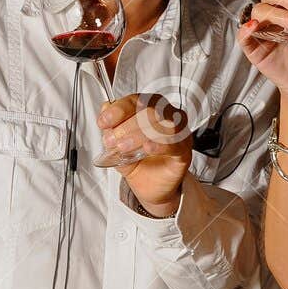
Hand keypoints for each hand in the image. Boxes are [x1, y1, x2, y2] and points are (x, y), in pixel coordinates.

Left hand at [99, 94, 193, 216]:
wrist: (151, 188)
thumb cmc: (139, 162)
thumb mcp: (118, 146)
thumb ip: (112, 128)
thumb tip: (105, 108)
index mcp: (151, 110)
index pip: (137, 100)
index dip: (119, 109)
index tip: (104, 122)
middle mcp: (167, 117)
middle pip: (150, 109)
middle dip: (127, 124)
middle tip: (112, 140)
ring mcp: (178, 133)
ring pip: (163, 124)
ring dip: (139, 134)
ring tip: (123, 147)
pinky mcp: (184, 151)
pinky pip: (175, 143)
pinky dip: (159, 144)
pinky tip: (147, 148)